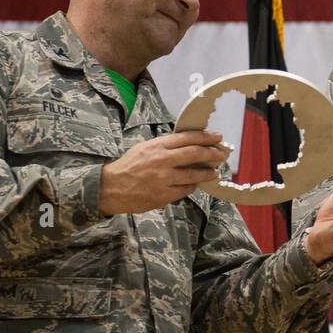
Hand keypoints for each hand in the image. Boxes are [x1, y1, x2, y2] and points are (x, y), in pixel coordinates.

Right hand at [100, 130, 228, 214]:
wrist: (110, 188)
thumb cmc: (128, 166)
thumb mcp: (144, 148)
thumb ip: (165, 146)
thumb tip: (188, 144)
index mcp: (157, 146)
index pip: (187, 138)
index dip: (206, 137)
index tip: (217, 137)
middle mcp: (162, 161)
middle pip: (195, 154)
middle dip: (212, 153)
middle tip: (221, 154)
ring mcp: (164, 179)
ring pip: (194, 175)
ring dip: (207, 173)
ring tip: (214, 172)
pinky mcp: (163, 195)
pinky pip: (185, 190)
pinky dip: (192, 186)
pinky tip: (195, 184)